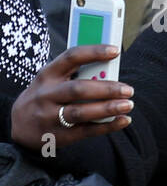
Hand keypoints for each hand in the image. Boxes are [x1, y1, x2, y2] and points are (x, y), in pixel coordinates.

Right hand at [9, 45, 132, 149]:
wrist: (20, 128)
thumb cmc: (45, 98)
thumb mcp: (50, 83)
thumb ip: (74, 76)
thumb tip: (110, 72)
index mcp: (46, 75)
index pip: (70, 58)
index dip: (94, 52)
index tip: (115, 51)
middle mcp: (46, 95)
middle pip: (78, 89)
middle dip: (106, 89)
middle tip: (129, 89)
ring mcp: (51, 116)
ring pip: (81, 112)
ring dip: (108, 108)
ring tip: (128, 105)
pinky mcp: (60, 135)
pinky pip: (87, 130)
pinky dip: (108, 126)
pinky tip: (123, 120)